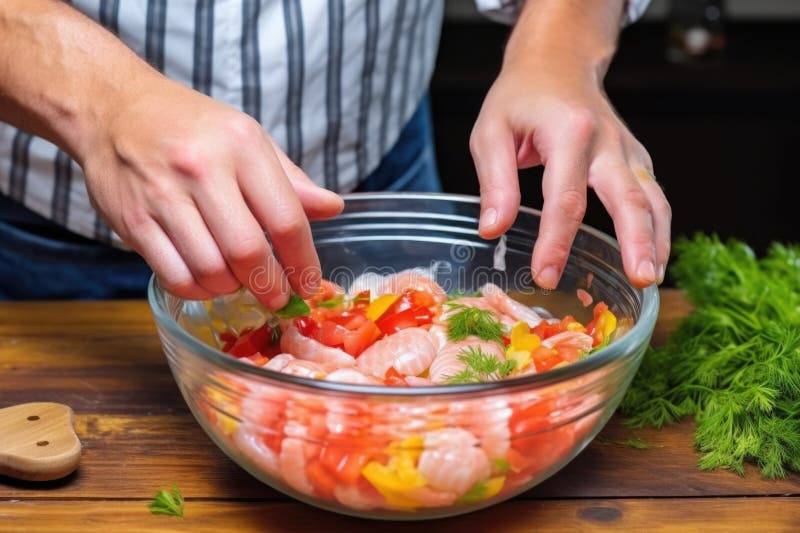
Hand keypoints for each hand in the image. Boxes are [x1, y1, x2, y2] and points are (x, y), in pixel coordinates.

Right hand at [79, 74, 342, 306]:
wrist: (113, 108)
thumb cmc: (191, 126)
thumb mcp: (248, 138)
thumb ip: (291, 180)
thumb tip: (333, 208)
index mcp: (241, 145)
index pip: (286, 218)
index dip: (304, 261)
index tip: (310, 284)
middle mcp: (202, 169)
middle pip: (248, 252)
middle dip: (271, 287)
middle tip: (279, 298)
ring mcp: (163, 197)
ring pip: (211, 271)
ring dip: (232, 289)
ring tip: (240, 282)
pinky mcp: (133, 222)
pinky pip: (175, 277)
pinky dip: (198, 290)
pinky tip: (207, 280)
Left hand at [470, 61, 670, 288]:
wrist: (557, 61)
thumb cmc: (521, 97)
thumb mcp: (491, 132)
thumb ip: (495, 182)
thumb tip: (493, 229)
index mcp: (569, 132)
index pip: (565, 197)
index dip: (556, 241)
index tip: (545, 275)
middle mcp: (607, 141)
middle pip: (630, 197)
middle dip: (637, 242)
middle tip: (640, 280)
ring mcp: (626, 148)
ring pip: (652, 198)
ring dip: (657, 240)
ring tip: (652, 279)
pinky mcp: (635, 157)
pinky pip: (652, 194)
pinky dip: (656, 227)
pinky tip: (652, 257)